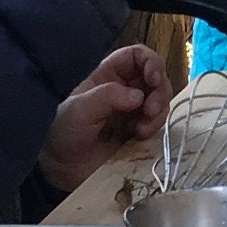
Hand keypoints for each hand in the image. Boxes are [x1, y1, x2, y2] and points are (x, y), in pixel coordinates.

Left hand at [37, 42, 170, 195]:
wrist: (64, 170)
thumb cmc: (65, 134)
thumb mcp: (79, 110)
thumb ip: (107, 97)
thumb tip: (138, 96)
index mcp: (108, 75)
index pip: (136, 56)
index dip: (150, 61)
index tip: (153, 79)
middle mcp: (125, 89)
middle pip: (156, 77)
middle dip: (159, 91)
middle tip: (150, 110)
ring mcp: (134, 111)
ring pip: (161, 100)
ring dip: (159, 111)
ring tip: (141, 129)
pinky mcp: (140, 131)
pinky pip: (158, 123)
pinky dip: (155, 127)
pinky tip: (139, 136)